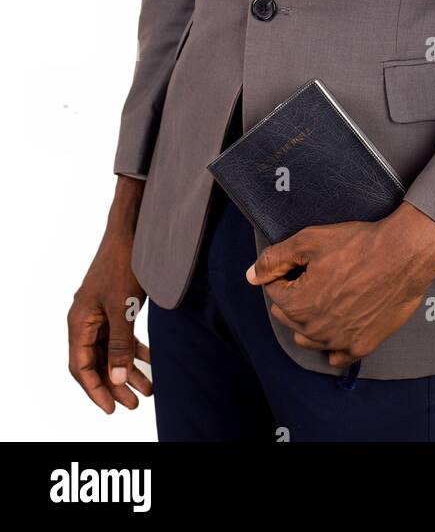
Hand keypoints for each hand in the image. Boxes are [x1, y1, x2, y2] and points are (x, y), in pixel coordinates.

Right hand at [67, 176, 152, 413]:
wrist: (132, 229)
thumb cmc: (123, 264)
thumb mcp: (124, 307)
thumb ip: (120, 345)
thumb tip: (117, 381)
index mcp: (79, 322)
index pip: (80, 367)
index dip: (95, 390)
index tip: (112, 409)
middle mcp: (86, 320)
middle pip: (97, 362)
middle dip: (116, 384)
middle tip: (135, 404)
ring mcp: (100, 312)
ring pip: (112, 351)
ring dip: (128, 370)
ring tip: (149, 390)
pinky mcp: (116, 305)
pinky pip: (122, 335)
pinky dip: (135, 350)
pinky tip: (152, 362)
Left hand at [246, 202, 434, 367]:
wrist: (403, 255)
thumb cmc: (358, 245)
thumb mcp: (309, 240)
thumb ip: (275, 259)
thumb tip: (251, 276)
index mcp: (297, 303)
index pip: (274, 291)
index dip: (286, 273)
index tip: (305, 262)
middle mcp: (314, 329)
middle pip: (288, 316)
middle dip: (295, 296)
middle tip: (318, 274)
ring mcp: (338, 341)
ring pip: (308, 338)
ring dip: (310, 320)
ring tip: (329, 296)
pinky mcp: (361, 346)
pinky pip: (336, 355)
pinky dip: (334, 343)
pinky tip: (340, 324)